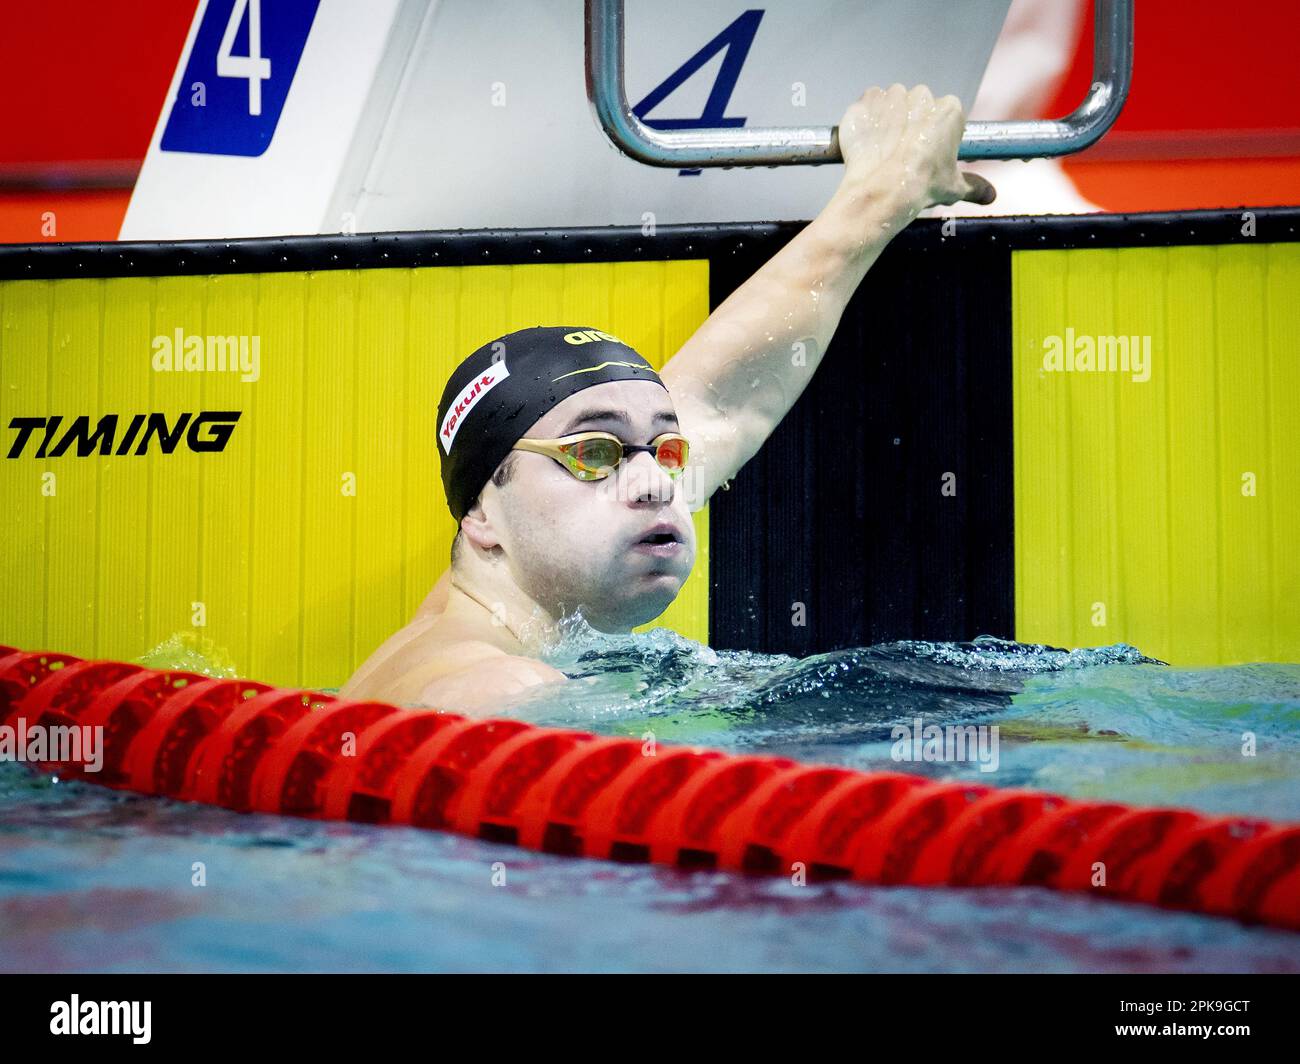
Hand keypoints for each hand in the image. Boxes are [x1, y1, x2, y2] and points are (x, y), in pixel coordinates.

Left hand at [836, 84, 995, 213]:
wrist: (882, 190)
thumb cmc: (921, 185)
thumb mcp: (954, 187)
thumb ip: (974, 186)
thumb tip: (989, 195)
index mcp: (949, 110)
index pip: (944, 115)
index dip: (935, 134)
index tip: (928, 151)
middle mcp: (922, 96)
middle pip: (918, 106)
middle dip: (912, 124)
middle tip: (904, 153)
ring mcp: (892, 96)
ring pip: (892, 104)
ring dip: (888, 121)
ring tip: (884, 150)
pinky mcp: (866, 102)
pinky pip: (867, 106)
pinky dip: (866, 120)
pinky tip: (867, 142)